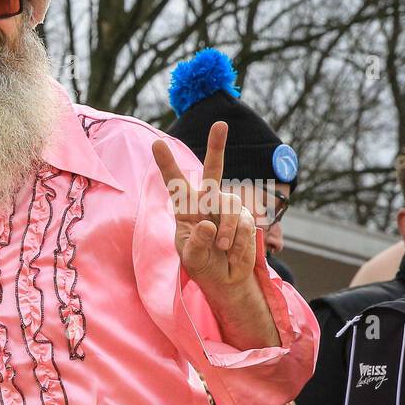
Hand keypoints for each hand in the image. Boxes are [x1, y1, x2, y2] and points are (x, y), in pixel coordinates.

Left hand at [153, 121, 256, 293]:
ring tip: (222, 248)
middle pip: (213, 171)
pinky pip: (246, 223)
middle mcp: (208, 203)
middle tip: (220, 124)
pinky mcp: (247, 218)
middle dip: (217, 148)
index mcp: (187, 210)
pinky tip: (233, 252)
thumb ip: (195, 243)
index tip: (157, 143)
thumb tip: (208, 224)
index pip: (175, 184)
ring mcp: (228, 209)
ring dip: (228, 230)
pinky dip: (239, 241)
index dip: (167, 164)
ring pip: (232, 205)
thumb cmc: (202, 266)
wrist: (226, 280)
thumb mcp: (191, 259)